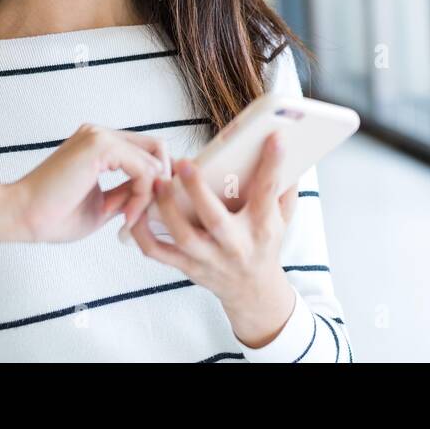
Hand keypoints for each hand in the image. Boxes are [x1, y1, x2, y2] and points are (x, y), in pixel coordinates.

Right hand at [0, 123, 168, 244]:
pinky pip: (144, 168)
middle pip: (156, 148)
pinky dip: (143, 195)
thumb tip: (153, 193)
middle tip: (143, 215)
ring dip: (149, 195)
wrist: (22, 215)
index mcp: (98, 144)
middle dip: (160, 183)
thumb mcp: (102, 205)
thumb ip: (126, 193)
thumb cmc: (54, 215)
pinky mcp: (100, 145)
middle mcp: (100, 133)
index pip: (146, 150)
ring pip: (153, 160)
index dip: (156, 181)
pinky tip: (127, 216)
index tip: (142, 213)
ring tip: (130, 220)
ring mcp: (100, 135)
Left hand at [129, 131, 298, 314]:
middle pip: (215, 220)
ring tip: (157, 181)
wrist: (253, 291)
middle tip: (183, 163)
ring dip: (167, 208)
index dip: (273, 164)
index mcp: (263, 228)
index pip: (269, 193)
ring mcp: (210, 259)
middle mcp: (236, 245)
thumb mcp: (284, 219)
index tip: (274, 137)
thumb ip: (286, 188)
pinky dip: (144, 235)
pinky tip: (136, 212)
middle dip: (197, 191)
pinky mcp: (188, 267)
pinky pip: (159, 253)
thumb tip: (293, 152)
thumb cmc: (265, 245)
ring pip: (183, 236)